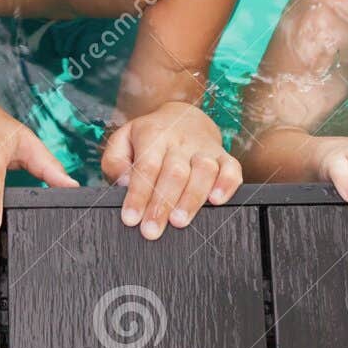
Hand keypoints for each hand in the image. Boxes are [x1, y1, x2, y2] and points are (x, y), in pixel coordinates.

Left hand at [101, 101, 241, 238]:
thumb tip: (125, 183)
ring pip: (203, 170)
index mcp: (153, 134)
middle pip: (174, 172)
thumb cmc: (147, 138)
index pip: (146, 166)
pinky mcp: (224, 156)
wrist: (183, 117)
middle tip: (151, 231)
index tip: (131, 219)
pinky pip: (232, 168)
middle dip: (163, 204)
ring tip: (179, 222)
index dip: (138, 194)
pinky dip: (227, 185)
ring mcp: (204, 148)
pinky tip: (217, 201)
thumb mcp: (122, 142)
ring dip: (192, 198)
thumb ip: (116, 162)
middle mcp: (180, 140)